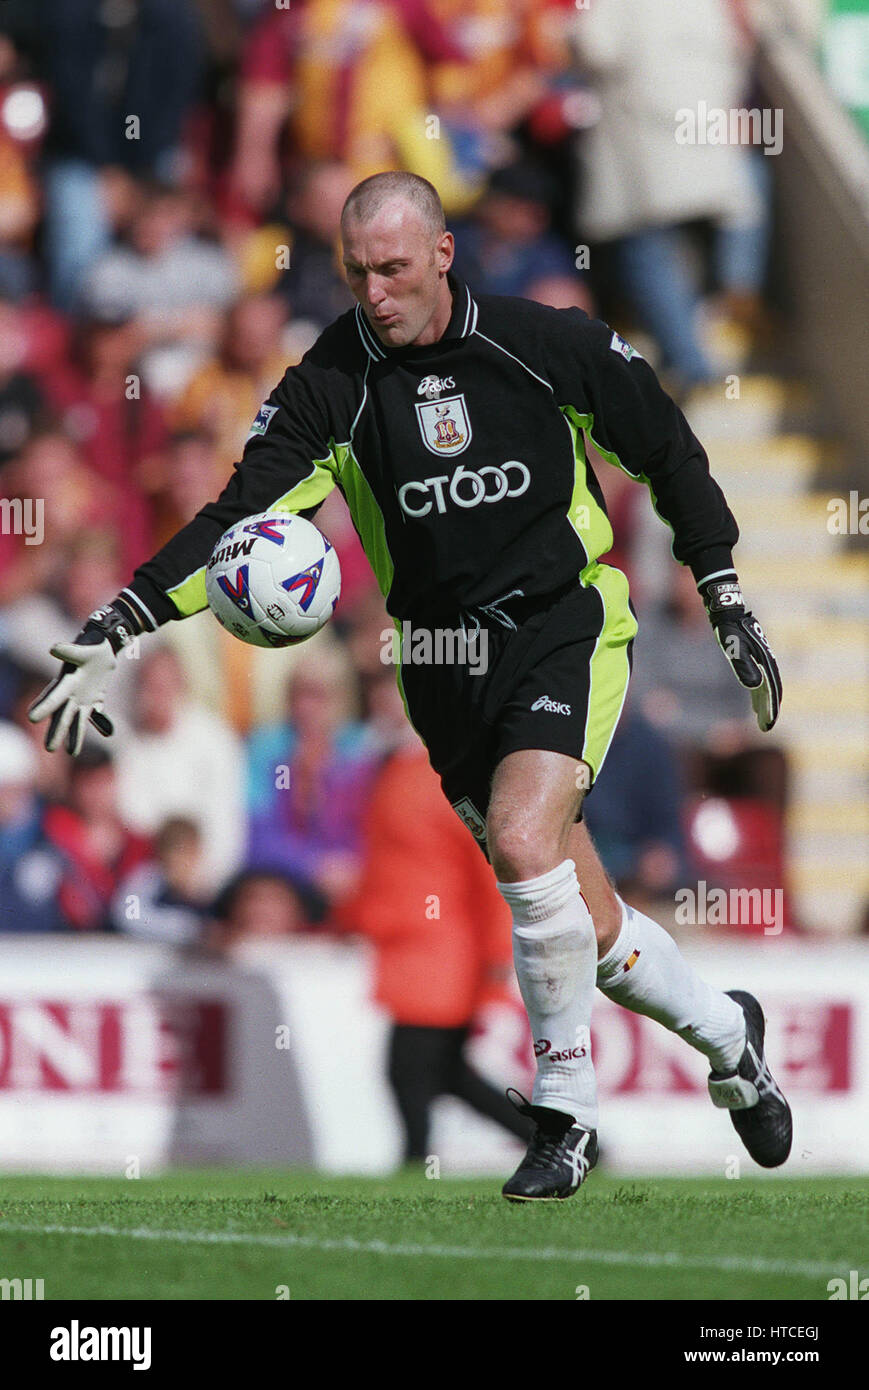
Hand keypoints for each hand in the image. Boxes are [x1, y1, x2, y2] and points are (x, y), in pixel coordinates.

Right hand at [27, 602, 136, 754]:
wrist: (103, 644)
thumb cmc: (90, 645)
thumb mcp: (82, 648)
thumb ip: (69, 651)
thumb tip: (54, 649)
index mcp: (67, 682)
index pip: (53, 697)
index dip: (44, 707)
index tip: (32, 718)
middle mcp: (72, 692)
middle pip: (62, 715)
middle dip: (57, 731)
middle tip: (49, 749)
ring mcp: (83, 696)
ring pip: (77, 719)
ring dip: (75, 734)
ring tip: (73, 752)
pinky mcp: (95, 697)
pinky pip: (96, 714)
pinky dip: (102, 723)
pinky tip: (109, 733)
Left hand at [699, 573, 781, 731]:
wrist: (728, 612)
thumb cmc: (729, 630)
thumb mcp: (734, 648)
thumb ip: (744, 667)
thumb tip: (755, 686)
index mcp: (764, 662)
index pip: (771, 690)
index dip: (770, 709)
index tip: (768, 725)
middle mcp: (766, 662)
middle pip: (771, 690)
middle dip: (769, 709)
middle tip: (766, 727)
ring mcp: (762, 659)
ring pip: (766, 685)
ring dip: (765, 702)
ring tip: (761, 717)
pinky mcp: (754, 657)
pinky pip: (760, 678)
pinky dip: (759, 691)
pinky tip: (754, 698)